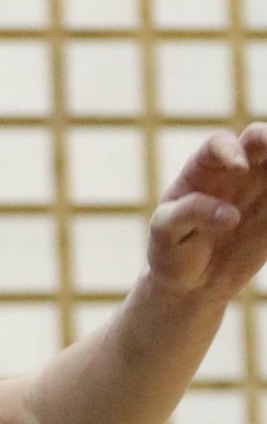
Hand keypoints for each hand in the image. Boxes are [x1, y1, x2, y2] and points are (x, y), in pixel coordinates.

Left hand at [148, 124, 266, 300]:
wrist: (190, 283)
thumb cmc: (170, 251)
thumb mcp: (166, 232)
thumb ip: (189, 214)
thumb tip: (230, 214)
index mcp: (201, 170)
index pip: (219, 144)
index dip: (231, 149)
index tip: (239, 167)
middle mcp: (235, 174)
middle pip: (259, 140)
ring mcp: (259, 192)